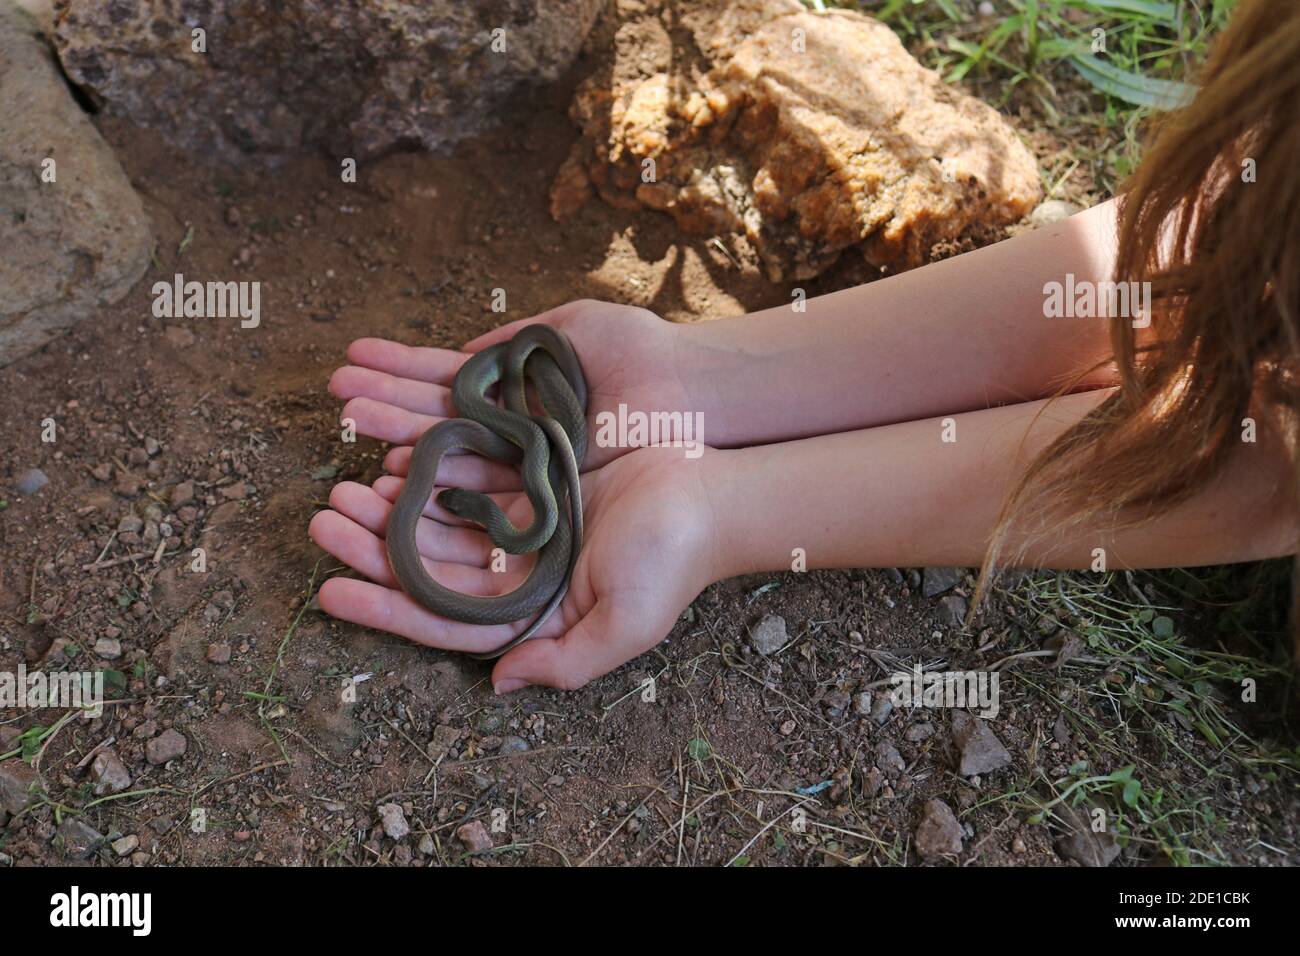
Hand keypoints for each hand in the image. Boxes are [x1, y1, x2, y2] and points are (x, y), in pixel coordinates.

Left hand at [308, 445, 722, 691]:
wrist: (714, 490)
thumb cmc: (672, 560)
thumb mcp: (624, 623)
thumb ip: (565, 661)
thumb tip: (497, 685)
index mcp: (532, 611)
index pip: (442, 617)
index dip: (384, 608)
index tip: (328, 592)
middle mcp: (519, 569)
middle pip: (429, 561)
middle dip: (374, 544)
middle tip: (323, 519)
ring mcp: (522, 520)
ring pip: (439, 514)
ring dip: (392, 502)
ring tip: (344, 484)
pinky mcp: (532, 474)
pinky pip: (469, 469)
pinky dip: (431, 463)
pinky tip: (396, 450)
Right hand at [328, 299, 693, 479]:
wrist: (683, 387)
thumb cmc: (636, 349)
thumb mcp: (568, 324)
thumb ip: (513, 337)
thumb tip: (462, 348)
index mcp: (515, 388)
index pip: (443, 381)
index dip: (399, 372)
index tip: (352, 361)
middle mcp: (511, 429)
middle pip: (435, 416)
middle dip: (384, 402)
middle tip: (333, 393)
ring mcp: (523, 461)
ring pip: (449, 450)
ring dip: (397, 434)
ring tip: (346, 417)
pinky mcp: (541, 490)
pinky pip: (482, 483)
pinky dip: (439, 474)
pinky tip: (395, 463)